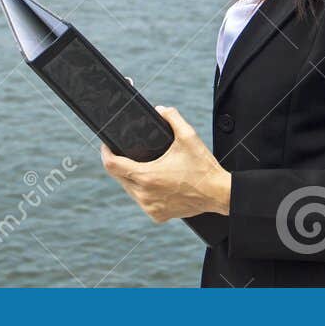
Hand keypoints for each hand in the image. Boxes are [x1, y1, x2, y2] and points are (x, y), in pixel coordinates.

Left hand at [101, 106, 231, 221]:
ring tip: (141, 165)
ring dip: (131, 178)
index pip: (112, 165)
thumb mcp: (188, 136)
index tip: (107, 145)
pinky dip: (144, 191)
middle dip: (119, 163)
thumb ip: (172, 117)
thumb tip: (159, 109)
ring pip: (129, 190)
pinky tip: (153, 182)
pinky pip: (142, 201)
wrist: (218, 194)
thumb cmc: (203, 167)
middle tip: (126, 152)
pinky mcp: (158, 216)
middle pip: (119, 177)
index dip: (106, 153)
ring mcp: (150, 207)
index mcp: (147, 176)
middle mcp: (145, 195)